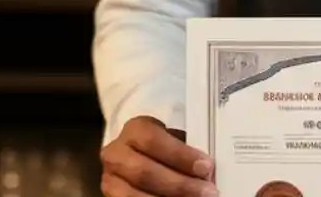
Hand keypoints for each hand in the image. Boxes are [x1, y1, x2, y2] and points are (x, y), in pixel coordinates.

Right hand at [100, 116, 218, 196]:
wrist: (135, 157)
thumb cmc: (162, 147)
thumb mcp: (172, 139)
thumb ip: (186, 150)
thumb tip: (209, 169)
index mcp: (134, 130)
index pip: (154, 140)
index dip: (180, 155)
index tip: (206, 166)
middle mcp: (116, 154)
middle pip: (145, 172)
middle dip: (179, 185)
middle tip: (208, 191)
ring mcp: (110, 180)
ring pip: (135, 196)